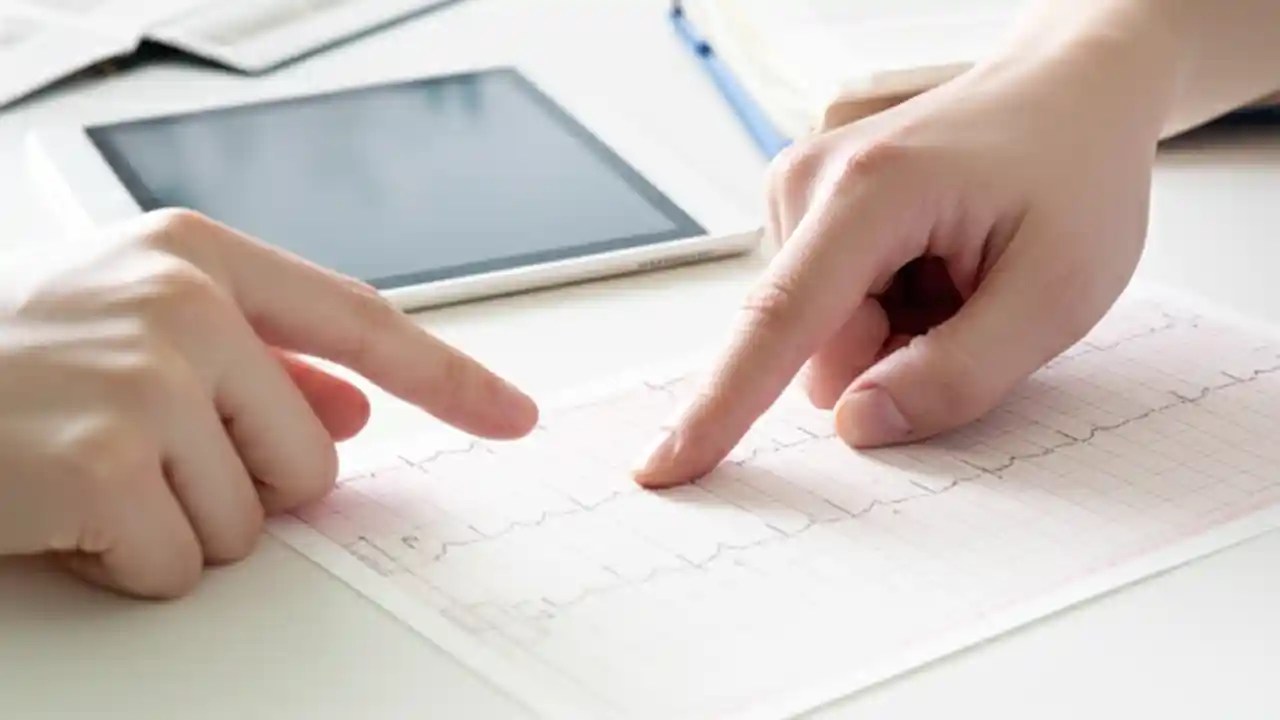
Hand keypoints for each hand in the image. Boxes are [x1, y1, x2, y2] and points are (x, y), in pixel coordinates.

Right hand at [0, 210, 537, 597]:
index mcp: (197, 256)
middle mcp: (179, 302)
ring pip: (257, 520)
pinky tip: (69, 514)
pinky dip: (135, 566)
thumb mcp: (135, 330)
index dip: (448, 378)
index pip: (364, 320)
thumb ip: (259, 362)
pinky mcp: (104, 463)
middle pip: (315, 457)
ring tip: (94, 472)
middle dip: (244, 484)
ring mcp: (142, 380)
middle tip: (141, 452)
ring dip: (183, 523)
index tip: (513, 415)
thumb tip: (355, 411)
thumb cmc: (7, 367)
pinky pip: (188, 566)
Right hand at [634, 38, 1170, 487]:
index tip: (664, 468)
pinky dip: (886, 307)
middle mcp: (810, 182)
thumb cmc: (1073, 171)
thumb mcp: (1057, 291)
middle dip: (890, 355)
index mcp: (871, 192)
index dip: (721, 409)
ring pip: (821, 334)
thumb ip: (958, 374)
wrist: (1070, 89)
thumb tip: (855, 426)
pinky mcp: (805, 208)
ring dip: (894, 330)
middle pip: (813, 346)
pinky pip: (828, 308)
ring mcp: (800, 191)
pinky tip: (931, 262)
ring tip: (955, 271)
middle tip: (971, 299)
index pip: (780, 322)